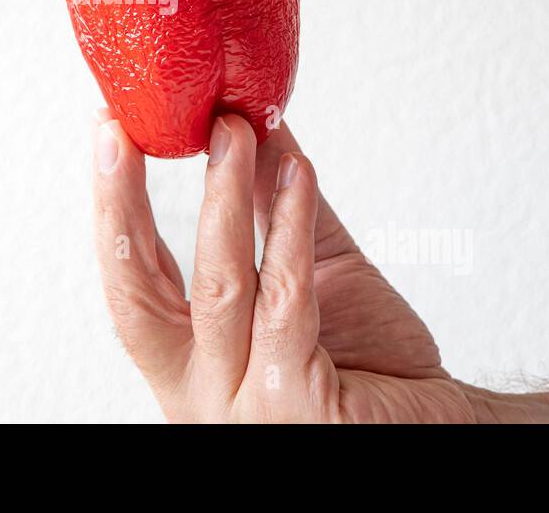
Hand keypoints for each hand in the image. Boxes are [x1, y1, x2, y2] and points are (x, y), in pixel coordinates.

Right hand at [92, 111, 474, 422]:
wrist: (439, 423)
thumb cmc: (373, 361)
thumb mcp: (308, 271)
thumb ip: (270, 211)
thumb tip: (243, 124)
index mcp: (191, 363)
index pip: (132, 281)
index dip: (112, 208)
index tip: (109, 136)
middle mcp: (202, 393)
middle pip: (138, 294)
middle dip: (122, 203)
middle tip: (124, 131)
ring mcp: (245, 405)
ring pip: (218, 288)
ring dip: (222, 196)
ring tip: (230, 129)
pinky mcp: (298, 404)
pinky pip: (287, 300)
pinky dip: (290, 228)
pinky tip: (298, 174)